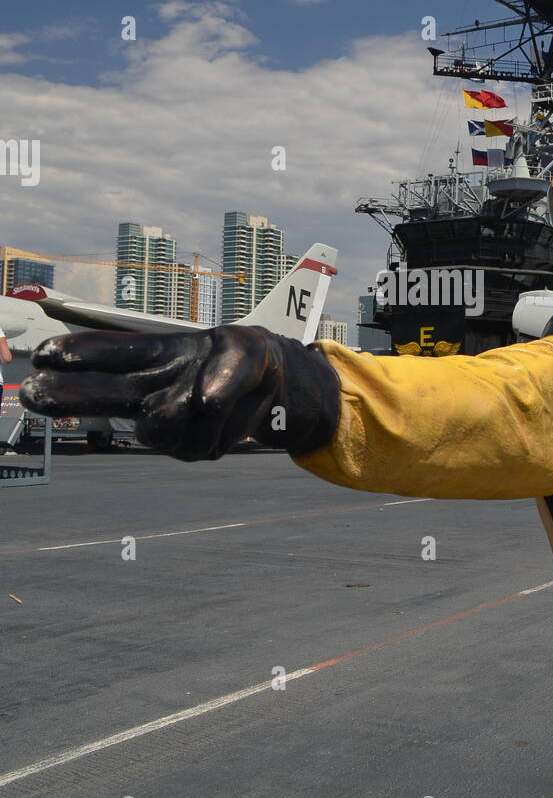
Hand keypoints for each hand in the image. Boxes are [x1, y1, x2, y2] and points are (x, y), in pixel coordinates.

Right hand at [20, 325, 293, 460]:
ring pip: (158, 425)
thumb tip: (202, 402)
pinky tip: (235, 416)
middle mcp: (150, 390)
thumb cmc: (249, 357)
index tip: (45, 356)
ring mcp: (165, 422)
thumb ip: (228, 370)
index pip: (110, 353)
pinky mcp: (188, 447)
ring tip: (228, 394)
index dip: (79, 354)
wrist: (275, 388)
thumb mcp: (248, 350)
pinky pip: (201, 442)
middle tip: (32, 391)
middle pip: (101, 392)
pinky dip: (226, 428)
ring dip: (197, 412)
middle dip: (66, 392)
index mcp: (155, 355)